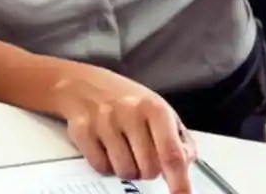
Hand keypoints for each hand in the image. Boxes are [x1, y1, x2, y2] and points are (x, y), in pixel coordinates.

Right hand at [52, 64, 195, 192]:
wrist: (80, 83)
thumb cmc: (123, 98)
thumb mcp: (158, 109)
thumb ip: (178, 138)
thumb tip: (185, 164)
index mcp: (154, 108)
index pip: (172, 154)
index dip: (180, 182)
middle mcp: (129, 113)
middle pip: (149, 169)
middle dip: (148, 169)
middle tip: (142, 152)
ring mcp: (104, 122)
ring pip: (125, 172)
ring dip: (127, 168)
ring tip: (122, 148)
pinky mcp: (83, 131)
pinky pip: (101, 167)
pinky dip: (106, 164)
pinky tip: (105, 147)